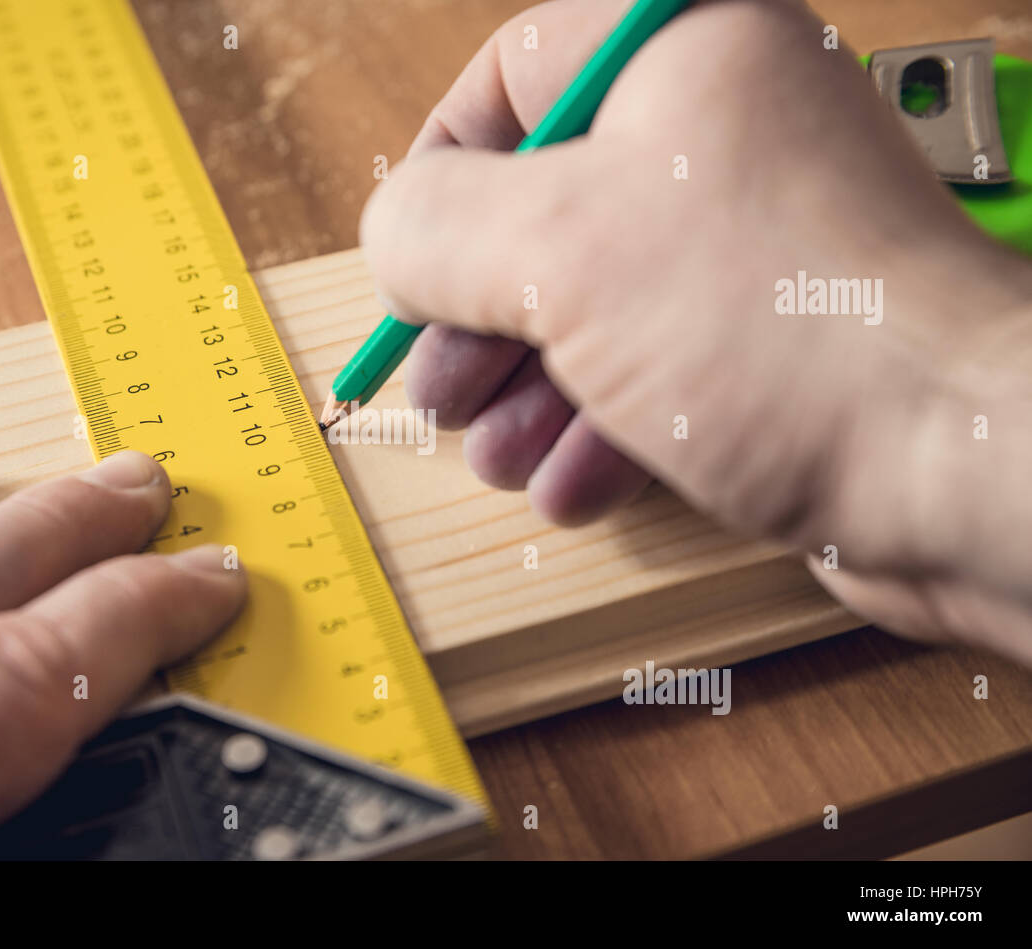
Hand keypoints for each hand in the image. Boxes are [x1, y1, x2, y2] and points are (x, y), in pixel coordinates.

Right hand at [361, 0, 1031, 661]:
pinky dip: (597, 428)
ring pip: (592, 303)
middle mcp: (725, 136)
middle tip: (441, 392)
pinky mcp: (773, 344)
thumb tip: (397, 238)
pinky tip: (571, 487)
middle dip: (478, 317)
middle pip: (544, 207)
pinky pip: (652, 366)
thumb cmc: (775, 331)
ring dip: (526, 392)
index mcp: (683, 55)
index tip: (410, 266)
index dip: (441, 170)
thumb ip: (435, 227)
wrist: (956, 466)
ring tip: (500, 459)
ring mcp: (752, 247)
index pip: (514, 73)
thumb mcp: (555, 253)